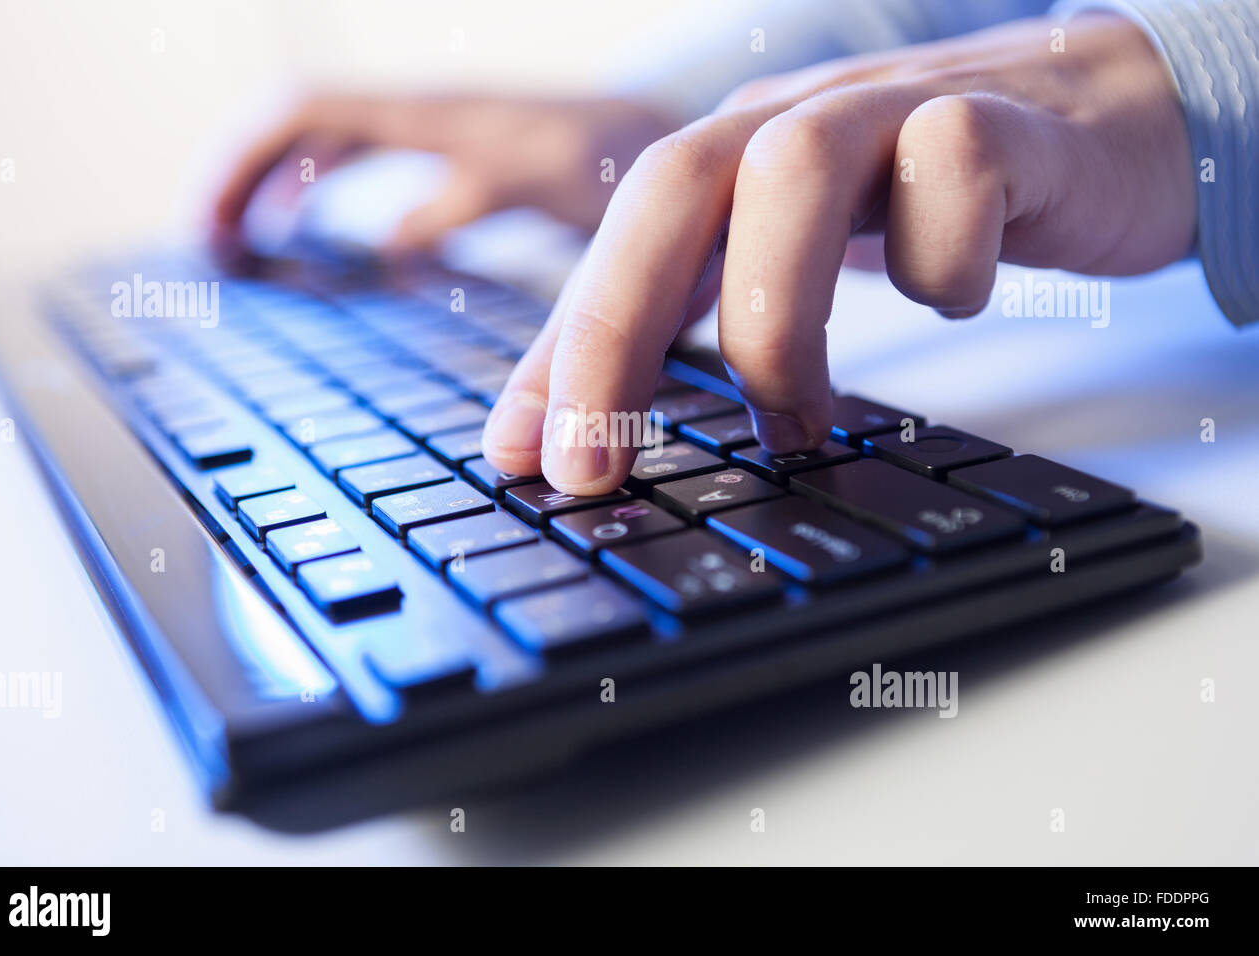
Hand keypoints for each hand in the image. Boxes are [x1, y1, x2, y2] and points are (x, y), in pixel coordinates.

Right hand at [209, 93, 678, 251]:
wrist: (688, 136)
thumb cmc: (625, 154)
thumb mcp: (543, 183)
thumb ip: (463, 206)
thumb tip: (378, 239)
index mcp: (438, 118)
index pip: (307, 113)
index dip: (245, 161)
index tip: (212, 229)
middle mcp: (433, 119)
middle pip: (305, 126)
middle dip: (246, 177)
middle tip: (210, 245)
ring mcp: (450, 139)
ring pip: (338, 147)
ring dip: (286, 188)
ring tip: (247, 246)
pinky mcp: (473, 165)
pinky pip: (384, 171)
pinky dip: (346, 203)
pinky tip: (348, 247)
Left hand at [481, 14, 1195, 493]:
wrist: (1103, 118)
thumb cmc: (929, 197)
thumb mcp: (807, 254)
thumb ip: (713, 319)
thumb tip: (613, 424)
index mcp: (739, 158)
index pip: (619, 242)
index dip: (559, 348)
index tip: (517, 457)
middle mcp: (796, 121)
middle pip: (671, 186)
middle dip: (613, 332)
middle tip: (593, 463)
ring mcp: (897, 108)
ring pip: (792, 172)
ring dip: (776, 321)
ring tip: (793, 425)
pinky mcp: (1007, 121)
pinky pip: (955, 169)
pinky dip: (943, 260)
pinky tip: (952, 299)